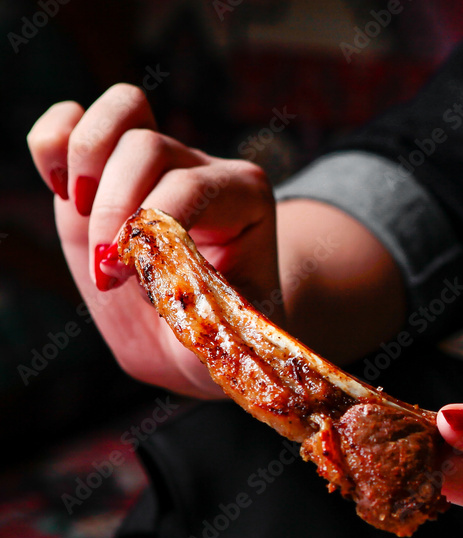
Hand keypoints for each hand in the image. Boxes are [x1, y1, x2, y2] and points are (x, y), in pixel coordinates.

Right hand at [27, 84, 279, 397]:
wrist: (196, 337)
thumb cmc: (219, 336)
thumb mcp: (226, 340)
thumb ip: (206, 318)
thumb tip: (166, 287)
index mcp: (246, 200)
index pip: (192, 187)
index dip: (150, 227)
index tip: (130, 280)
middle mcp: (204, 168)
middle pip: (150, 145)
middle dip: (115, 208)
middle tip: (108, 271)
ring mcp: (156, 161)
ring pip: (122, 108)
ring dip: (85, 163)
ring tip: (81, 215)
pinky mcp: (106, 166)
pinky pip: (73, 118)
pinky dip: (52, 147)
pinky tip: (63, 196)